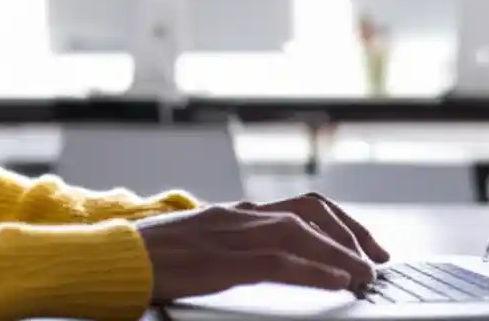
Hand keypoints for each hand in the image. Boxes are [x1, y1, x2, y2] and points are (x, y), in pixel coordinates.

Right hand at [135, 192, 389, 301]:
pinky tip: (338, 281)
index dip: (339, 223)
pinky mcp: (221, 258)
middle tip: (379, 260)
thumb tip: (268, 263)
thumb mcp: (200, 248)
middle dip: (351, 234)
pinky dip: (315, 269)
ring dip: (341, 253)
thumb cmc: (149, 259)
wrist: (110, 258)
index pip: (301, 207)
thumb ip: (233, 249)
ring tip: (367, 274)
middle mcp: (239, 216)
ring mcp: (230, 234)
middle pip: (310, 212)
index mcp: (236, 213)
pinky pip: (279, 260)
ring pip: (301, 232)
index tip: (365, 246)